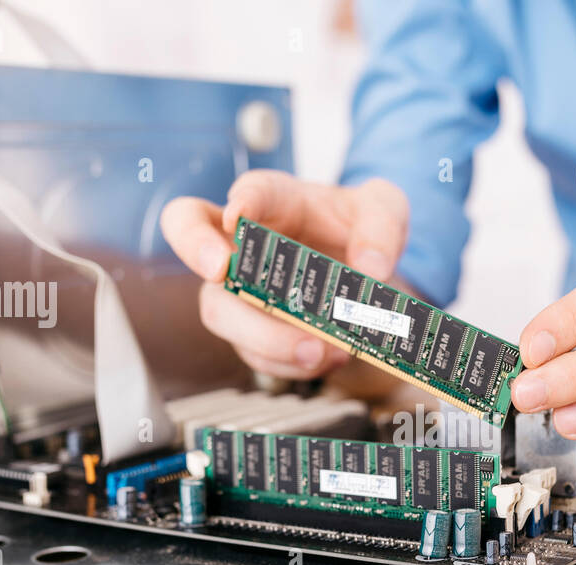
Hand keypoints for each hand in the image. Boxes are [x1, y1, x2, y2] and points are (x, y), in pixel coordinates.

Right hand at [160, 171, 408, 378]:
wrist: (365, 277)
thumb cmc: (360, 229)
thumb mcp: (386, 211)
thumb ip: (382, 227)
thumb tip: (371, 269)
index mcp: (277, 200)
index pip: (248, 190)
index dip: (238, 201)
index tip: (237, 215)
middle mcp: (245, 241)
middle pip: (189, 232)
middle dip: (197, 249)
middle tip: (221, 271)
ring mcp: (241, 290)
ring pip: (220, 311)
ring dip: (264, 335)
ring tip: (316, 349)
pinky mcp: (253, 332)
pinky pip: (256, 354)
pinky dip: (292, 363)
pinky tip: (328, 358)